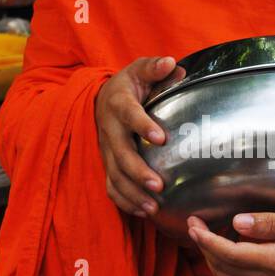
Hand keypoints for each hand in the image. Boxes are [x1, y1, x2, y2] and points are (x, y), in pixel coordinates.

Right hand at [95, 55, 185, 215]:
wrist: (103, 98)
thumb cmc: (130, 85)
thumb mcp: (140, 70)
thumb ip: (155, 68)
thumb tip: (172, 64)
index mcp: (118, 104)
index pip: (129, 115)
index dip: (143, 126)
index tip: (161, 138)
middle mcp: (109, 129)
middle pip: (120, 154)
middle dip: (138, 172)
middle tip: (158, 186)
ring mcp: (106, 150)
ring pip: (114, 175)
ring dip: (132, 193)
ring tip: (153, 207)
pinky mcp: (107, 164)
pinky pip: (111, 186)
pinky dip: (124, 202)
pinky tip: (143, 212)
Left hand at [186, 209, 274, 275]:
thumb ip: (269, 223)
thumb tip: (236, 223)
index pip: (228, 254)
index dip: (206, 239)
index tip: (194, 223)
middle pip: (221, 268)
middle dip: (203, 246)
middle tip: (195, 225)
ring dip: (210, 259)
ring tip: (206, 236)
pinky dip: (222, 270)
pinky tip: (223, 253)